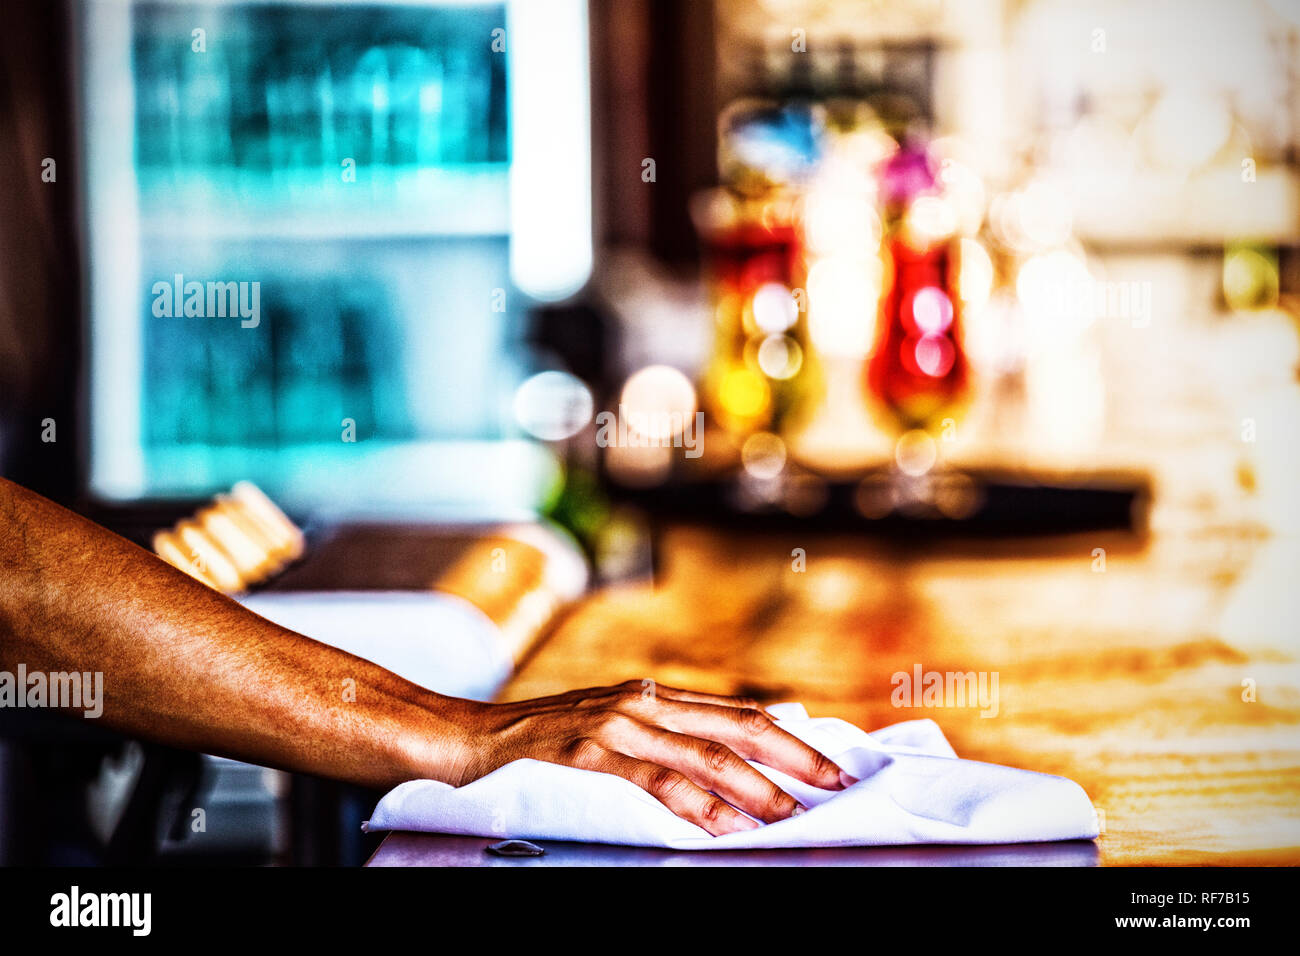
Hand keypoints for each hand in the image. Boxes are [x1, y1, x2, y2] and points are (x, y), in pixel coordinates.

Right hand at [454, 680, 854, 835]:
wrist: (464, 739)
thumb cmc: (540, 743)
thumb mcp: (609, 730)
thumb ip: (661, 741)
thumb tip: (725, 765)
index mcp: (653, 696)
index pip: (737, 712)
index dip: (789, 736)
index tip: (830, 762)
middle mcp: (643, 701)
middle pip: (736, 724)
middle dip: (793, 753)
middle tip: (836, 781)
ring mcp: (616, 723)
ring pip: (705, 751)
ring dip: (756, 785)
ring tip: (791, 813)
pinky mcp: (588, 751)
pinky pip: (655, 780)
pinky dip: (698, 804)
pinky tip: (726, 825)